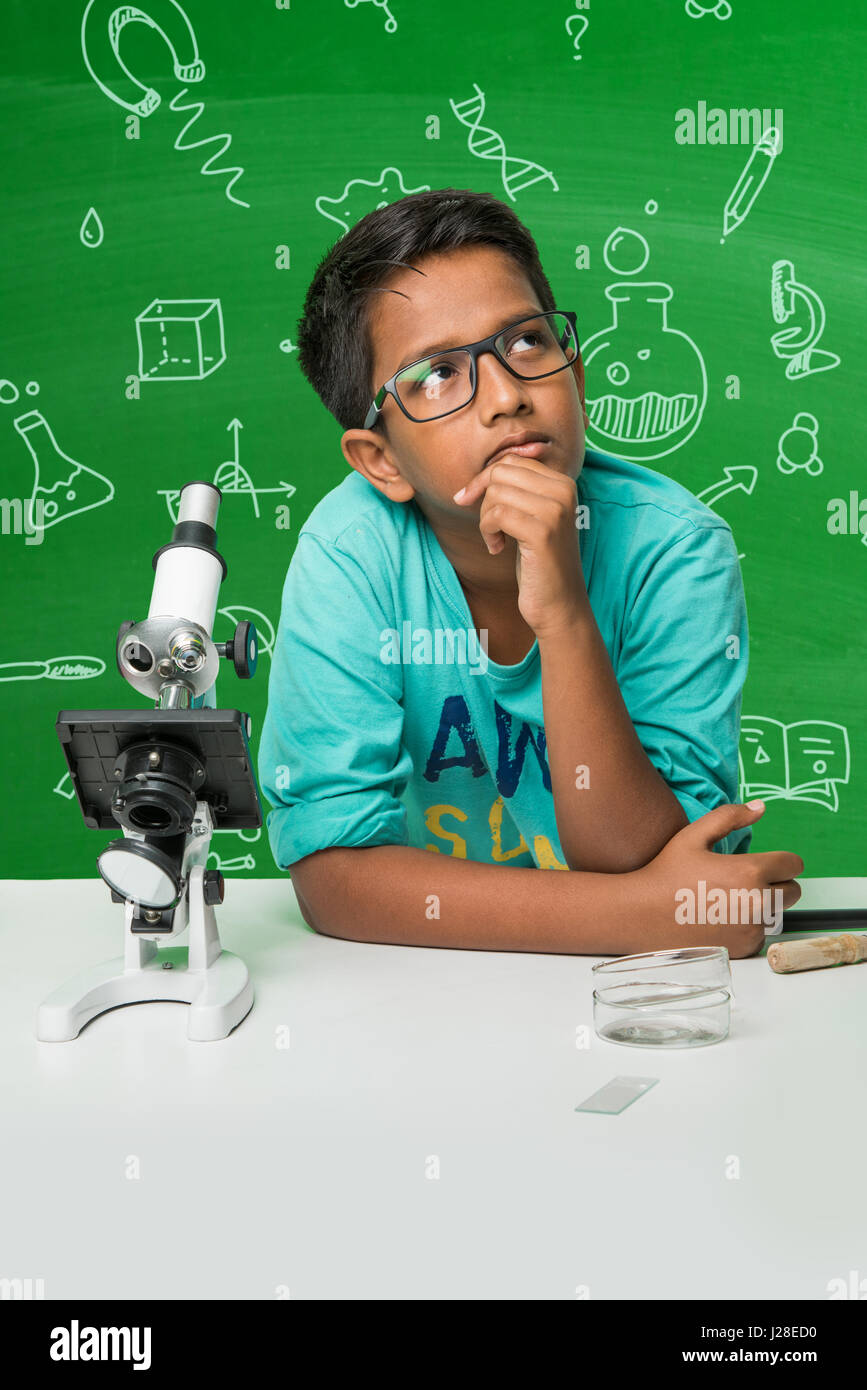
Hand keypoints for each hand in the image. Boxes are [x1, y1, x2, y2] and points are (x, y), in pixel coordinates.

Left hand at [453, 455, 585, 636]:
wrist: (559, 604)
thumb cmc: (539, 562)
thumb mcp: (531, 518)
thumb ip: (516, 490)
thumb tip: (479, 476)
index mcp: (563, 483)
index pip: (511, 461)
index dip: (484, 479)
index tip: (472, 501)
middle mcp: (564, 491)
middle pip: (501, 472)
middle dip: (484, 498)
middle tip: (489, 527)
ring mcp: (555, 510)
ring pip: (496, 493)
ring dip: (485, 519)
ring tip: (496, 541)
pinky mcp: (542, 532)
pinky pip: (496, 515)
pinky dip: (488, 533)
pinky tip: (497, 549)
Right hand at [629, 801, 804, 957]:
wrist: (643, 914)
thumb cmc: (667, 872)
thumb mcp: (694, 836)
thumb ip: (730, 817)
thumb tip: (761, 807)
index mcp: (750, 871)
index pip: (794, 864)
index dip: (780, 861)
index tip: (764, 863)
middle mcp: (758, 902)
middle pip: (793, 891)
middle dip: (777, 884)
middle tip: (746, 881)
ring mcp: (752, 928)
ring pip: (778, 914)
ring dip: (765, 907)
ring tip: (731, 900)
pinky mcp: (744, 947)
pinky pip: (762, 934)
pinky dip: (750, 927)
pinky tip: (724, 919)